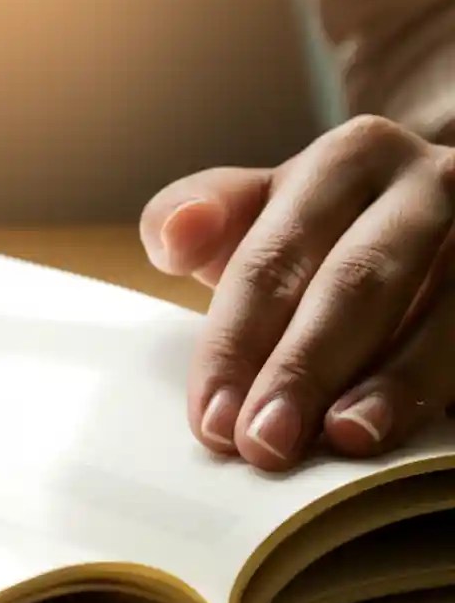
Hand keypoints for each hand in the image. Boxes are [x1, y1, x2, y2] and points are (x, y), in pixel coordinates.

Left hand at [140, 115, 454, 470]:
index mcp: (348, 159)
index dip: (236, 343)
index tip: (212, 420)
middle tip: (265, 443)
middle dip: (304, 368)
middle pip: (356, 281)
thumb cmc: (330, 230)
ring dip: (396, 382)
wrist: (446, 215)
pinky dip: (450, 390)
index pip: (273, 258)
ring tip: (348, 438)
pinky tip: (425, 437)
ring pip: (446, 312)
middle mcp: (432, 181)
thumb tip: (175, 237)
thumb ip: (198, 213)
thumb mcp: (258, 209)